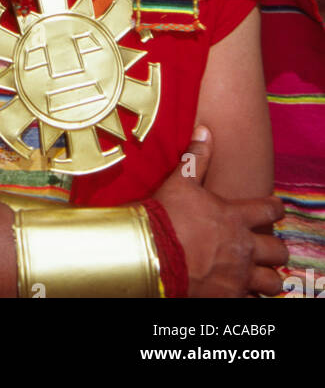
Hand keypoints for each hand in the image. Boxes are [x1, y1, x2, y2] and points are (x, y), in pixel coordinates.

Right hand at [154, 126, 284, 296]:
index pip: (270, 211)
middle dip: (276, 250)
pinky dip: (252, 298)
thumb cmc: (168, 216)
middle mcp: (244, 248)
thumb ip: (196, 157)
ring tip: (261, 274)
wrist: (154, 254)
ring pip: (272, 282)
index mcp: (236, 217)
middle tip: (268, 248)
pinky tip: (243, 293)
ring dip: (268, 278)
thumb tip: (205, 130)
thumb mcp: (181, 181)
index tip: (275, 209)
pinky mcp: (229, 297)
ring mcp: (239, 276)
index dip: (276, 208)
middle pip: (278, 251)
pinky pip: (254, 302)